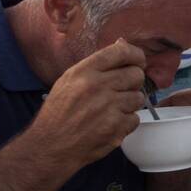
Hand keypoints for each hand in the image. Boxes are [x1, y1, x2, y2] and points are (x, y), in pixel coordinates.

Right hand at [32, 38, 146, 169]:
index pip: (121, 52)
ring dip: (129, 104)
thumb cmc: (59, 113)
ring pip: (139, 98)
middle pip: (136, 75)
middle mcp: (97, 86)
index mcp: (83, 72)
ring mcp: (108, 107)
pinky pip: (135, 119)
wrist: (51, 146)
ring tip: (111, 110)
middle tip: (121, 90)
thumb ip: (97, 64)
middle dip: (133, 82)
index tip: (138, 61)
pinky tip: (110, 124)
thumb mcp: (69, 81)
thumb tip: (122, 44)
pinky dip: (126, 123)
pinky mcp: (116, 127)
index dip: (135, 55)